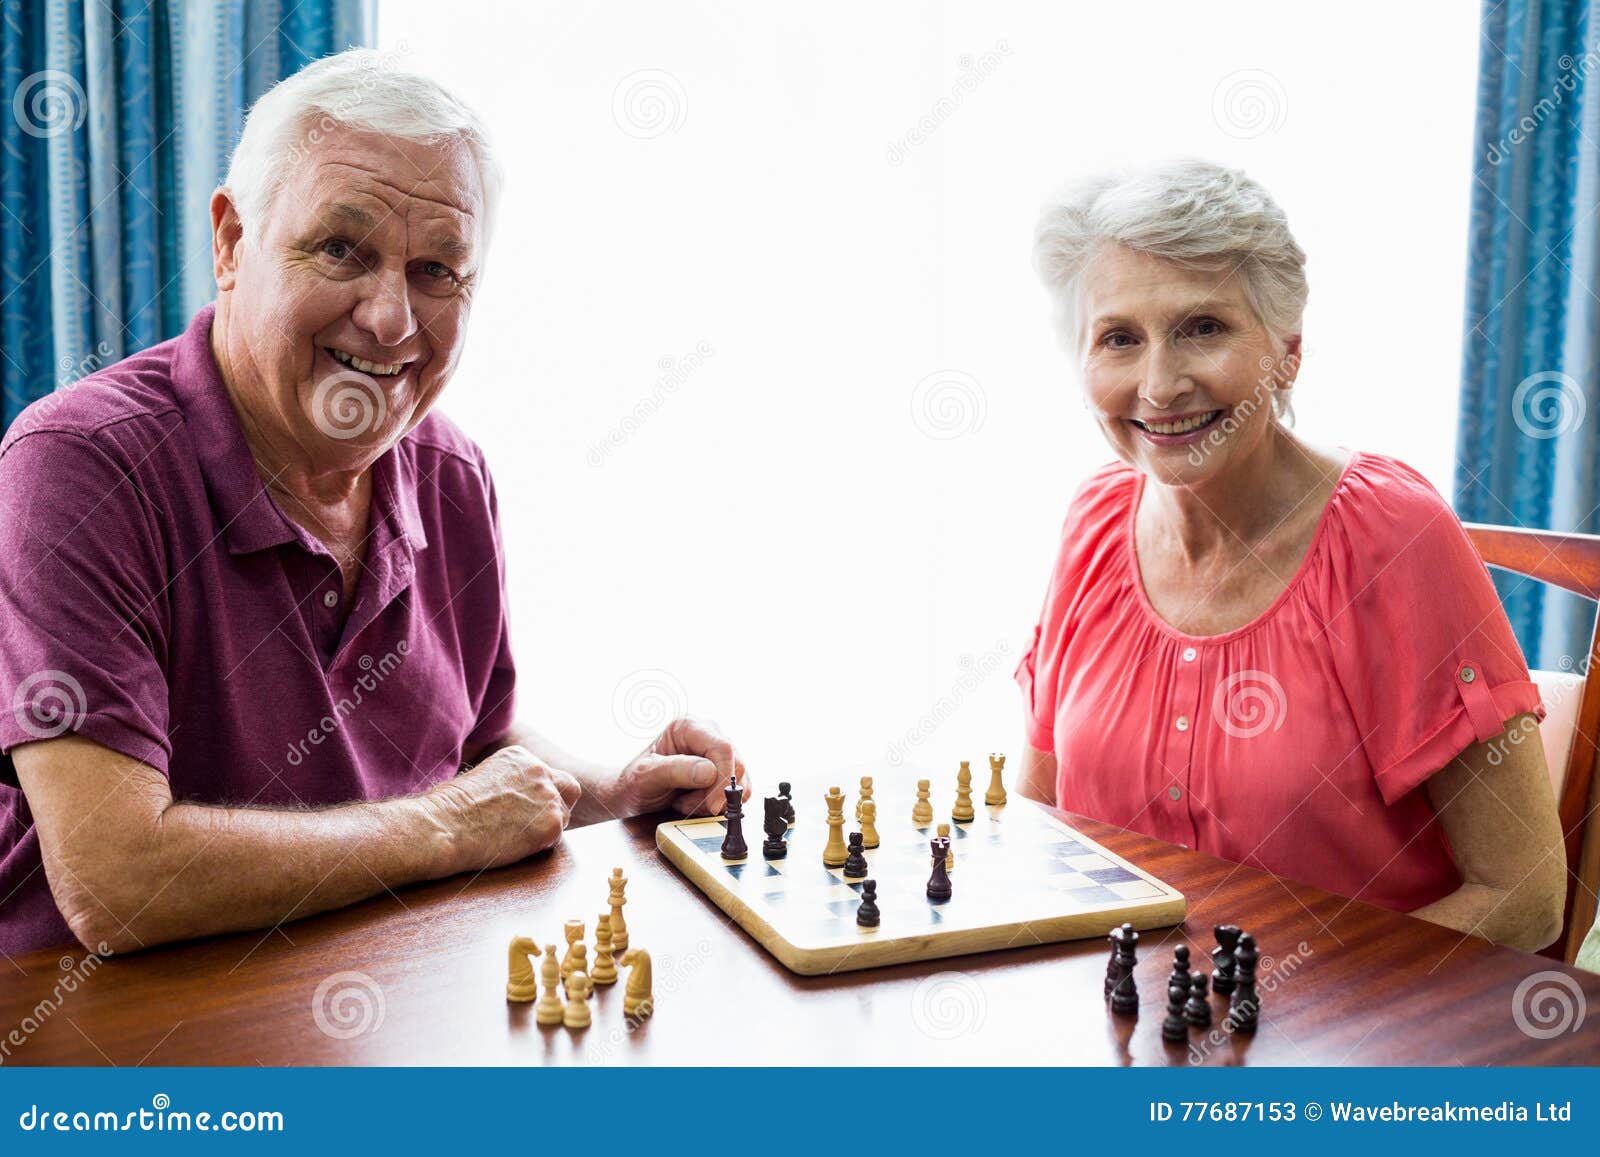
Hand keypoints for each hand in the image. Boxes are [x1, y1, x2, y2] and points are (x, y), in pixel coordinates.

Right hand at [428, 745, 582, 871]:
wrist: (443, 825)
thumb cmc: (448, 808)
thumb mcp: (482, 778)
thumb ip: (507, 783)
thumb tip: (513, 800)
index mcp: (521, 757)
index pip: (546, 776)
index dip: (538, 795)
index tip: (523, 809)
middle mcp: (540, 771)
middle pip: (567, 788)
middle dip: (557, 804)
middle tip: (535, 823)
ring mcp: (548, 797)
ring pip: (563, 815)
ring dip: (546, 828)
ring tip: (515, 838)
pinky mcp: (552, 824)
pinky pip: (555, 838)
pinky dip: (540, 846)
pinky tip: (515, 847)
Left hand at [610, 716, 750, 817]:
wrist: (632, 795)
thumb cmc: (635, 782)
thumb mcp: (645, 777)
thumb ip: (674, 771)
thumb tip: (709, 772)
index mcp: (688, 727)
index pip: (722, 748)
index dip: (723, 778)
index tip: (712, 804)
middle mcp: (707, 735)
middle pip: (735, 764)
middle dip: (715, 793)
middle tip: (688, 804)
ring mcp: (718, 753)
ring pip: (739, 780)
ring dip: (714, 800)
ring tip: (686, 801)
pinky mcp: (724, 771)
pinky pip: (738, 791)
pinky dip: (719, 804)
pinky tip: (696, 803)